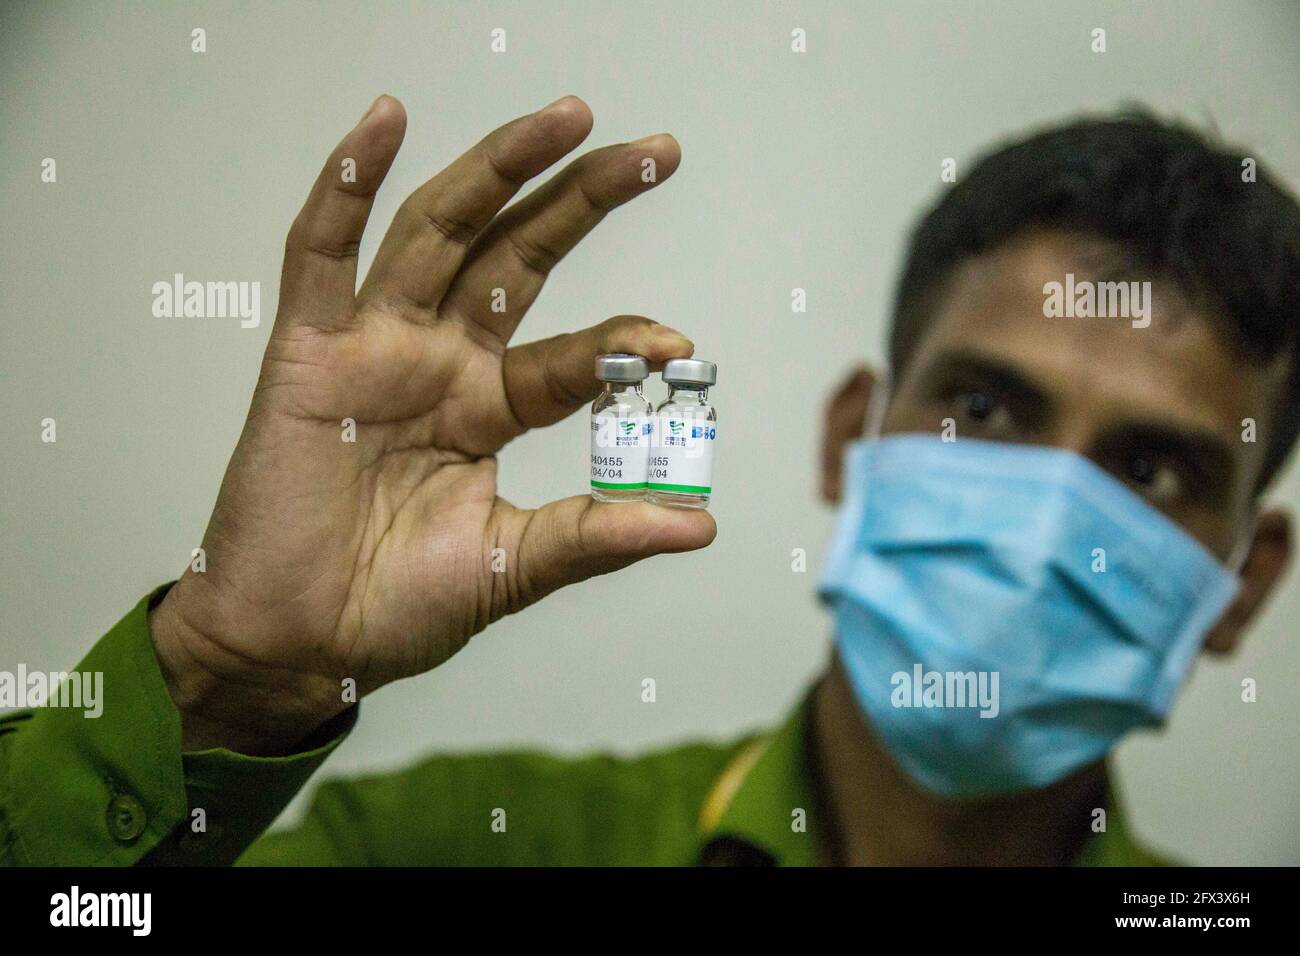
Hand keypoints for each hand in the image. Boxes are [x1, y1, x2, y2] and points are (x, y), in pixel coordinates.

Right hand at [148, 95, 714, 754]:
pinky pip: (320, 254)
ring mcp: (375, 349)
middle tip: (655, 150)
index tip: (680, 347)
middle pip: (516, 257)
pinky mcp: (309, 354)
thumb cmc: (393, 605)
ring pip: (439, 233)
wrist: (299, 646)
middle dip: (582, 200)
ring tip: (564, 118)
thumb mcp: (514, 566)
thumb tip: (701, 520)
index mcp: (487, 408)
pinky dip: (345, 187)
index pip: (568, 351)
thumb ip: (598, 534)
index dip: (622, 339)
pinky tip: (384, 124)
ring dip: (496, 169)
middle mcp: (438, 362)